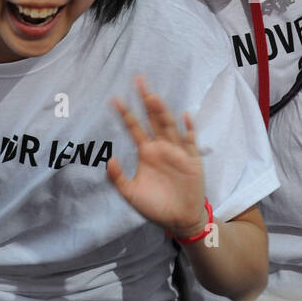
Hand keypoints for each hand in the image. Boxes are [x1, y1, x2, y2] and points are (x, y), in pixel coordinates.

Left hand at [105, 76, 207, 237]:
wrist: (179, 220)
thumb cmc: (155, 206)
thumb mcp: (131, 194)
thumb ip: (118, 178)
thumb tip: (109, 159)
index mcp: (146, 152)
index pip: (134, 127)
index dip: (126, 113)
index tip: (115, 99)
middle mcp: (161, 147)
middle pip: (153, 119)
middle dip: (146, 101)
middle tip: (139, 80)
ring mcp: (177, 152)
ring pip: (169, 126)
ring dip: (162, 112)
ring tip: (153, 97)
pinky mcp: (192, 160)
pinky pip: (190, 142)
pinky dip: (188, 129)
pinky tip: (185, 116)